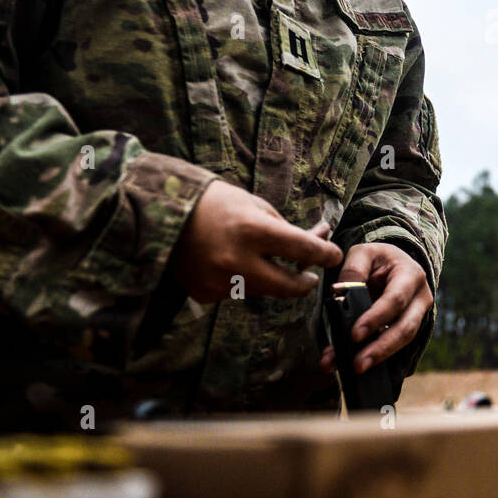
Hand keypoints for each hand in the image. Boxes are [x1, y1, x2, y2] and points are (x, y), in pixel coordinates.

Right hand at [172, 180, 341, 302]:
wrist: (163, 214)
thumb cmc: (217, 203)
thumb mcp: (256, 206)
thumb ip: (287, 229)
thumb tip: (319, 240)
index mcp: (253, 231)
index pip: (303, 250)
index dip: (325, 254)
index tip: (334, 255)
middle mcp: (238, 261)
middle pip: (288, 287)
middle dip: (305, 282)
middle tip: (309, 277)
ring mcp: (220, 281)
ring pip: (262, 289)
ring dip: (268, 277)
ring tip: (256, 254)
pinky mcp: (205, 294)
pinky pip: (236, 292)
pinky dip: (240, 280)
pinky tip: (226, 260)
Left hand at [319, 242, 432, 375]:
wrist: (394, 264)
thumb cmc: (378, 259)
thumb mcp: (364, 253)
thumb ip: (353, 270)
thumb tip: (340, 293)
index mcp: (411, 276)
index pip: (395, 300)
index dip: (376, 319)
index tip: (355, 335)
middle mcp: (420, 299)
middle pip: (406, 329)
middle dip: (381, 349)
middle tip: (357, 365)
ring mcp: (417, 317)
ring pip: (402, 343)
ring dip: (377, 358)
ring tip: (353, 370)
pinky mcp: (406, 330)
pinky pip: (392, 347)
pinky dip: (372, 357)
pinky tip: (349, 365)